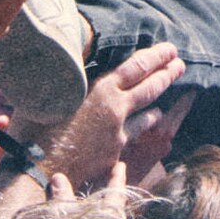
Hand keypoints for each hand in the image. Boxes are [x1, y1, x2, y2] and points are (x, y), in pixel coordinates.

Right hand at [43, 42, 185, 192]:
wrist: (39, 169)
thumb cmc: (37, 127)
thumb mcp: (54, 93)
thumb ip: (73, 79)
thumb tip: (74, 62)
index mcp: (102, 91)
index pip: (136, 67)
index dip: (156, 57)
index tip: (170, 49)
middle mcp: (115, 111)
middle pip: (150, 88)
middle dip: (168, 75)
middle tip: (181, 65)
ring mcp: (117, 135)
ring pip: (148, 115)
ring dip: (158, 104)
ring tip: (169, 97)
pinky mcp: (114, 155)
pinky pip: (134, 136)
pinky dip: (144, 127)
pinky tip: (149, 124)